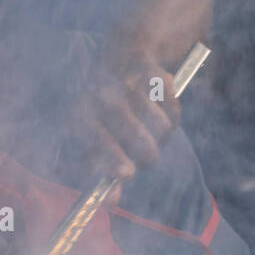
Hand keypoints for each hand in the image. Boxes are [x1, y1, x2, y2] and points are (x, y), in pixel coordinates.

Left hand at [61, 53, 180, 189]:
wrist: (124, 51)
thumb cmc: (105, 107)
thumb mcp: (93, 132)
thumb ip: (101, 168)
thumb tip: (111, 203)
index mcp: (81, 116)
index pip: (99, 146)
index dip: (113, 161)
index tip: (126, 173)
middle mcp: (101, 98)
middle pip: (143, 148)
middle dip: (148, 157)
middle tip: (144, 154)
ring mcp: (128, 84)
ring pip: (163, 131)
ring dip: (162, 134)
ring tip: (148, 124)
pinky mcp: (153, 73)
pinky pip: (174, 109)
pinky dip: (171, 111)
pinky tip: (157, 103)